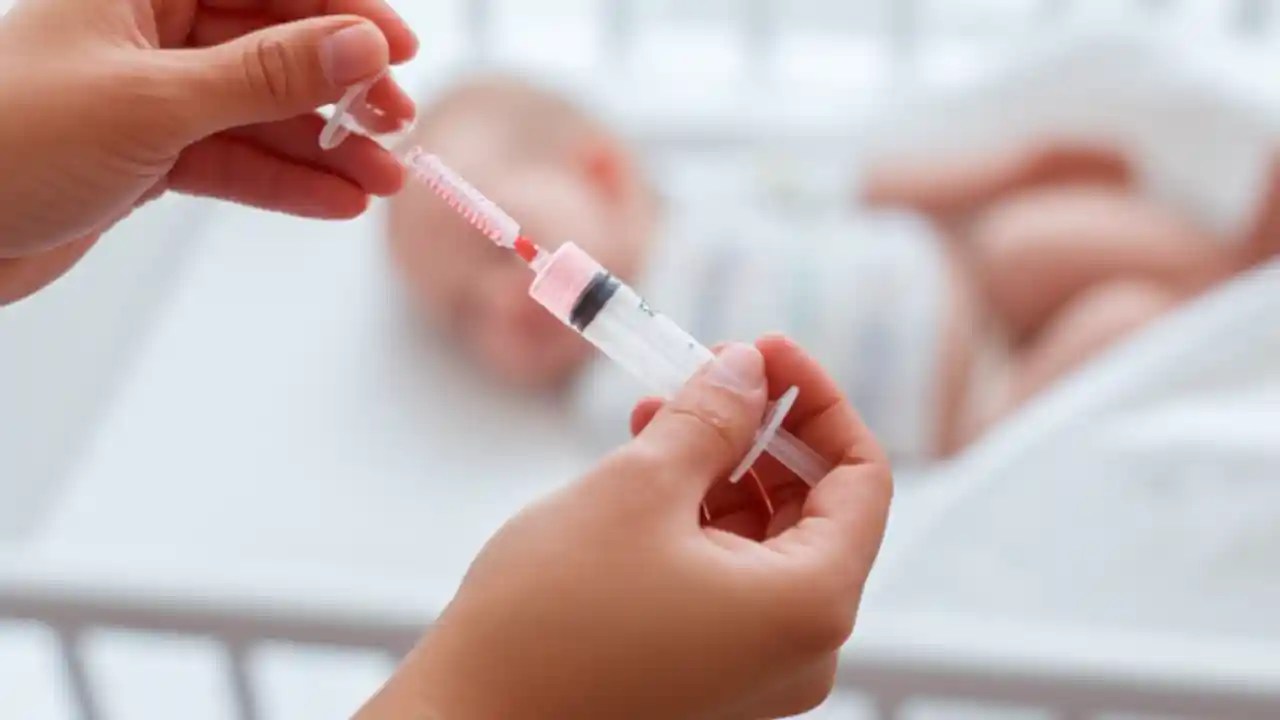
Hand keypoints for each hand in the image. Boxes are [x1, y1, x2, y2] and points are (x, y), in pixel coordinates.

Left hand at [0, 0, 418, 303]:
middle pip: (274, 44)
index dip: (339, 10)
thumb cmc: (10, 145)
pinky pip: (238, 158)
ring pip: (263, 110)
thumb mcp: (155, 102)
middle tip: (394, 123)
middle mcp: (151, 30)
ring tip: (382, 179)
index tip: (396, 50)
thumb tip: (359, 45)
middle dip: (340, 88)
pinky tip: (336, 202)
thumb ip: (267, 73)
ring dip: (326, 146)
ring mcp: (153, 93)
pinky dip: (287, 182)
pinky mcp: (150, 152)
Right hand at [359, 336, 893, 719]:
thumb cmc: (551, 619)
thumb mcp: (638, 488)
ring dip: (723, 468)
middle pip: (816, 509)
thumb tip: (751, 372)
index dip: (819, 402)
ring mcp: (756, 670)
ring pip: (765, 541)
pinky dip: (700, 519)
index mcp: (810, 605)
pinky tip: (649, 472)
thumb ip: (712, 419)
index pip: (863, 479)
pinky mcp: (710, 676)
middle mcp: (802, 649)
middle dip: (763, 431)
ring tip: (659, 415)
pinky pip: (730, 579)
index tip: (770, 352)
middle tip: (708, 372)